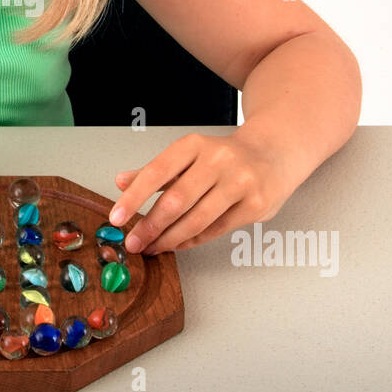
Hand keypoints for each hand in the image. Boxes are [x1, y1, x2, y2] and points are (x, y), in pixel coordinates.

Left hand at [107, 132, 291, 253]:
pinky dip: (192, 240)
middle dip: (150, 226)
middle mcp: (218, 160)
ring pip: (197, 219)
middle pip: (177, 200)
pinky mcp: (255, 205)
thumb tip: (121, 182)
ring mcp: (240, 183)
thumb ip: (155, 171)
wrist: (274, 153)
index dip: (134, 197)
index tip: (117, 217)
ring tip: (152, 247)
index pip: (157, 171)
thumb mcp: (188, 155)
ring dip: (170, 239)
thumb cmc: (224, 157)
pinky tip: (177, 244)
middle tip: (134, 243)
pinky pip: (216, 229)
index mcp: (195, 144)